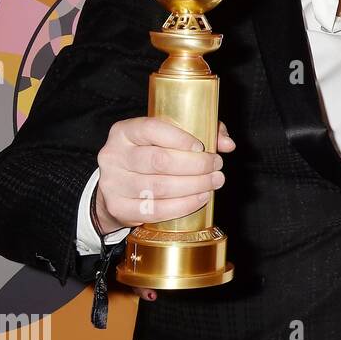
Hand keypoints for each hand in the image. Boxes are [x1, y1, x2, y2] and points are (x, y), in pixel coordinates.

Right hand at [94, 118, 235, 300]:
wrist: (119, 186)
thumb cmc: (152, 155)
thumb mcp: (171, 136)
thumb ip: (203, 131)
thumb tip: (227, 144)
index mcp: (124, 132)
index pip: (151, 129)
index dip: (181, 138)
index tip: (202, 147)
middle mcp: (113, 155)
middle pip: (159, 161)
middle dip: (196, 165)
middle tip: (216, 166)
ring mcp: (113, 183)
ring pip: (160, 187)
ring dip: (194, 186)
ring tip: (213, 182)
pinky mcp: (118, 207)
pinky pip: (155, 210)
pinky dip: (183, 206)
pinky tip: (200, 199)